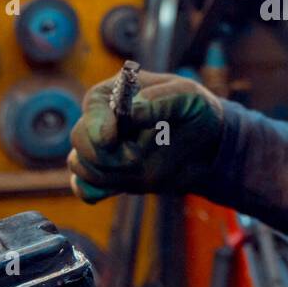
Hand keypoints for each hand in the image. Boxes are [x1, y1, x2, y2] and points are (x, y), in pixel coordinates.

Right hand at [68, 70, 224, 202]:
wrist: (207, 145)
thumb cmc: (194, 110)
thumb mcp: (186, 96)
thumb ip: (160, 100)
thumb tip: (132, 110)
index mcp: (116, 94)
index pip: (92, 107)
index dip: (97, 125)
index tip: (112, 138)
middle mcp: (105, 121)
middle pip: (80, 139)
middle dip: (103, 153)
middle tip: (135, 158)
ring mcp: (106, 150)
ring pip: (80, 165)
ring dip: (104, 173)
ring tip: (137, 168)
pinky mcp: (111, 175)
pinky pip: (85, 188)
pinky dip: (92, 191)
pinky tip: (116, 186)